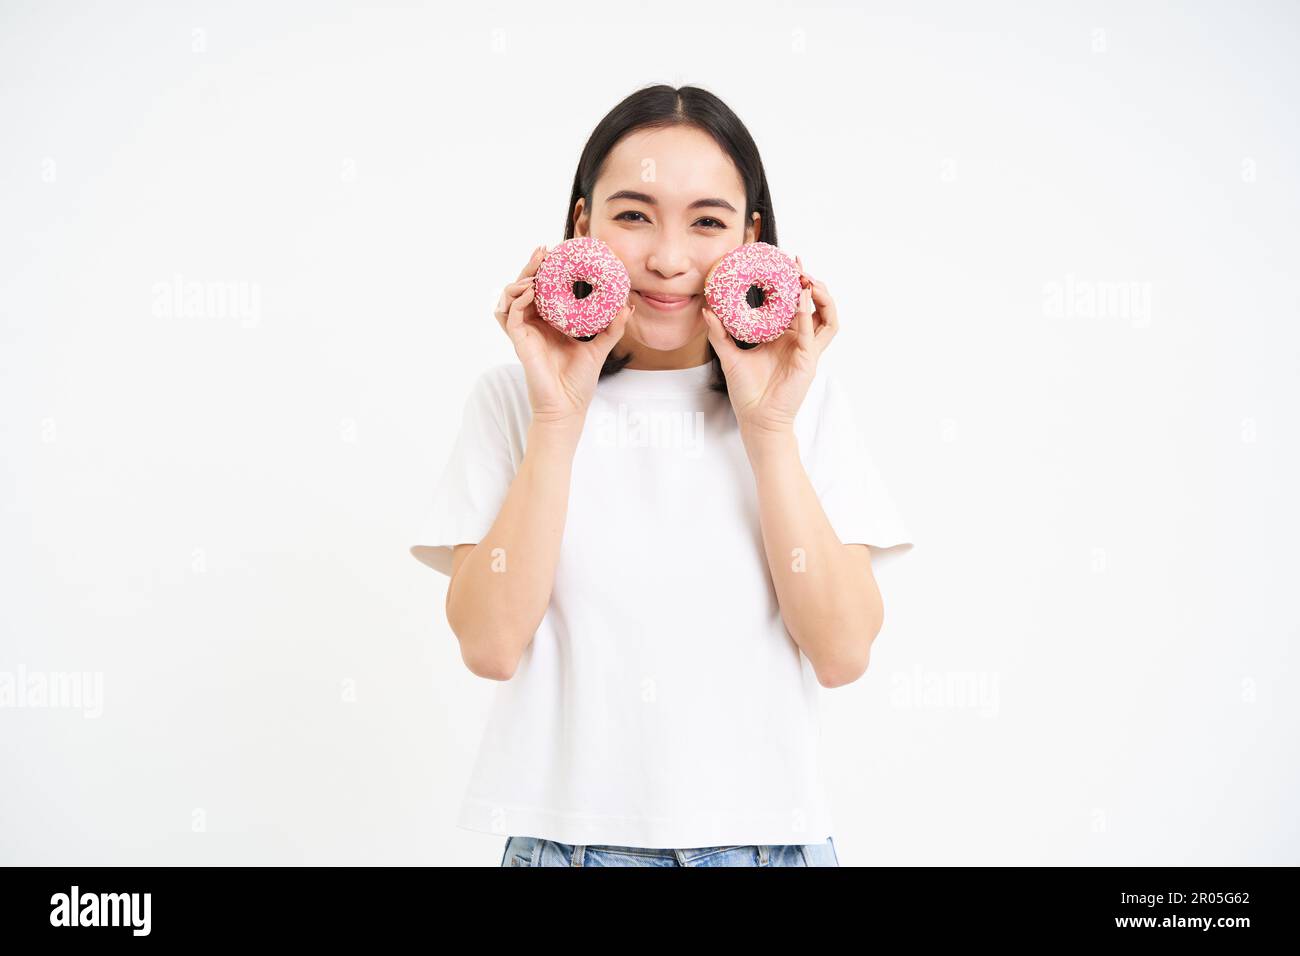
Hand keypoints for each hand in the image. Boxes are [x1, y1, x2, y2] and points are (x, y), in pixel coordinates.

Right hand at [494, 245, 632, 429]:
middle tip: (543, 251)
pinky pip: (511, 317)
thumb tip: (627, 305)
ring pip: (510, 298)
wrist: (568, 407)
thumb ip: (612, 327)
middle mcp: (533, 325)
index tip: (554, 252)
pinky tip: (532, 292)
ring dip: (520, 280)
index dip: (543, 270)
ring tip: (535, 271)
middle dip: (530, 267)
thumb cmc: (578, 382)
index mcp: (548, 323)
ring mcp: (524, 334)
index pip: (542, 289)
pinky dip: (518, 301)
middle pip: (523, 288)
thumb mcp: (600, 348)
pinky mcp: (520, 344)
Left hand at [701, 255, 838, 435]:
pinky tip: (800, 299)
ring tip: (808, 280)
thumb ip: (720, 333)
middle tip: (798, 265)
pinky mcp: (808, 361)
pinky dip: (808, 315)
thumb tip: (707, 310)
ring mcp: (807, 351)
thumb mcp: (730, 356)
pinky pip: (812, 334)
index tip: (785, 263)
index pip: (796, 304)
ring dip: (821, 297)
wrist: (756, 419)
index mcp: (786, 337)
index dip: (794, 284)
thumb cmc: (748, 392)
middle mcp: (800, 341)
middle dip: (811, 283)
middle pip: (817, 306)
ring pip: (828, 318)